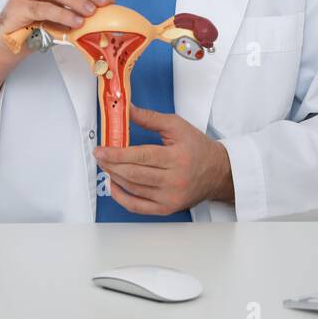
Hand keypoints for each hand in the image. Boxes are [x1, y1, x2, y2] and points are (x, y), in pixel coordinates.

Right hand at [0, 0, 113, 64]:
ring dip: (75, 1)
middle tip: (103, 3)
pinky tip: (74, 22)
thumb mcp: (58, 14)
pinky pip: (43, 8)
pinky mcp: (17, 6)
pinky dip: (61, 14)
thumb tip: (101, 11)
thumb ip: (74, 7)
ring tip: (90, 13)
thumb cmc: (33, 27)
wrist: (7, 44)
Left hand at [93, 103, 234, 214]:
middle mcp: (174, 180)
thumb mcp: (177, 126)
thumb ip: (150, 118)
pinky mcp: (167, 208)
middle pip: (134, 174)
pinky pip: (137, 206)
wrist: (218, 172)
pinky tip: (114, 185)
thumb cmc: (197, 148)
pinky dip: (121, 197)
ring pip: (133, 189)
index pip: (142, 156)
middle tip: (99, 155)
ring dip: (114, 177)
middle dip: (111, 164)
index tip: (102, 149)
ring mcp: (170, 197)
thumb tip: (126, 110)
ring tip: (106, 165)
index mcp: (177, 158)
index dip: (118, 153)